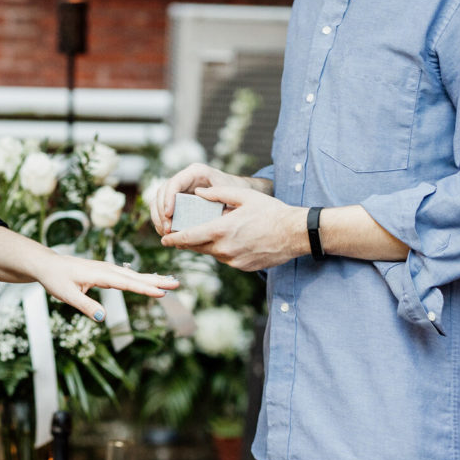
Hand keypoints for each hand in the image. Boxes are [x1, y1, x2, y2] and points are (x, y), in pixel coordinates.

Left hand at [29, 250, 180, 320]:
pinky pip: (128, 276)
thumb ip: (85, 305)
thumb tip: (103, 318)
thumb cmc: (56, 279)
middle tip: (176, 284)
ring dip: (152, 278)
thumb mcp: (67, 295)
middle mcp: (106, 269)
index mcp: (99, 274)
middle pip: (135, 276)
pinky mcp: (106, 272)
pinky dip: (142, 278)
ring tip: (171, 282)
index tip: (161, 292)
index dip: (144, 288)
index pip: (126, 283)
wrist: (48, 264)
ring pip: (134, 275)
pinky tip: (152, 281)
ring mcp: (107, 269)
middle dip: (156, 281)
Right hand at [149, 163, 249, 234]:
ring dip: (158, 217)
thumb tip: (205, 220)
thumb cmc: (236, 190)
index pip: (175, 183)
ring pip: (158, 200)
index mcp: (196, 172)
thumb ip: (218, 203)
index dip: (168, 198)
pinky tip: (167, 232)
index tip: (169, 215)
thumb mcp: (230, 193)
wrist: (238, 190)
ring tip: (165, 233)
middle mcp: (184, 178)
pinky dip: (161, 220)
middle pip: (161, 191)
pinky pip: (162, 208)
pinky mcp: (177, 199)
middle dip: (160, 211)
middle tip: (167, 229)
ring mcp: (179, 188)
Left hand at [161, 184, 306, 271]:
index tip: (164, 239)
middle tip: (179, 236)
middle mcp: (224, 248)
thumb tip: (197, 192)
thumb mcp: (243, 196)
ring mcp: (234, 260)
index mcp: (221, 230)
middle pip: (197, 247)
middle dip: (187, 242)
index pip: (188, 238)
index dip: (173, 239)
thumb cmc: (270, 211)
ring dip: (206, 245)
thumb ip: (218, 194)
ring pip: (212, 253)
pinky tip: (231, 240)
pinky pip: (226, 258)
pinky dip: (223, 250)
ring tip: (208, 233)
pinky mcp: (243, 267)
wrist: (295, 233)